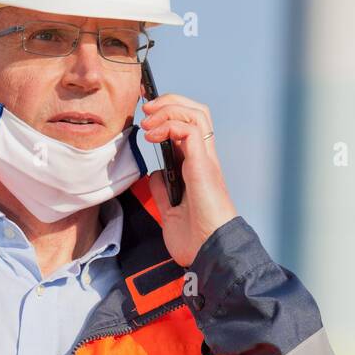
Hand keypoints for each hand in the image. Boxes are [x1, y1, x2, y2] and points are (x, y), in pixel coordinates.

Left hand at [140, 94, 237, 265]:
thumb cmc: (196, 238)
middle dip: (169, 102)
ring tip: (148, 118)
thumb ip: (163, 191)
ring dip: (168, 108)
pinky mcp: (203, 165)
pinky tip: (153, 135)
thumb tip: (154, 175)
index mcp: (197, 167)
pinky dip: (169, 125)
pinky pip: (190, 130)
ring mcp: (205, 160)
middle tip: (145, 108)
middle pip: (195, 111)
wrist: (209, 251)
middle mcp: (204, 159)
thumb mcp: (170, 212)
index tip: (145, 116)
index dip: (167, 114)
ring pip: (196, 113)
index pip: (187, 127)